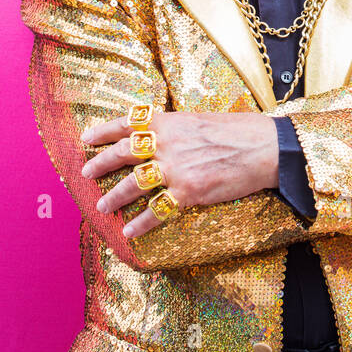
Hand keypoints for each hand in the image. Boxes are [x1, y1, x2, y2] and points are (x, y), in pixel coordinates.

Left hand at [78, 111, 278, 238]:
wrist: (266, 148)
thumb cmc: (241, 131)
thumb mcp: (201, 120)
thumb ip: (177, 129)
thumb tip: (161, 135)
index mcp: (170, 121)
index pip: (127, 122)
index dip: (104, 130)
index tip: (86, 137)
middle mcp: (167, 143)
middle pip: (123, 152)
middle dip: (100, 163)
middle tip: (85, 172)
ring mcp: (176, 168)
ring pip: (133, 183)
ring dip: (113, 196)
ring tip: (102, 206)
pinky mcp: (188, 192)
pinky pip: (157, 210)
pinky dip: (140, 223)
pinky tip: (129, 232)